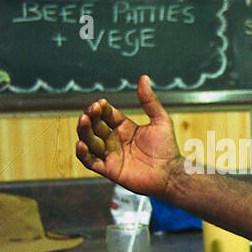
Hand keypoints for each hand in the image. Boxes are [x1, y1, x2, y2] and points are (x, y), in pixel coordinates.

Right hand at [76, 75, 183, 198]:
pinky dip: (83, 153)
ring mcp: (110, 155)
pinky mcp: (109, 169)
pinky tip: (81, 143)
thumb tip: (144, 78)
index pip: (107, 115)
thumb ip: (149, 100)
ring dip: (84, 131)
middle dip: (91, 118)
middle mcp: (115, 140)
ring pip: (90, 141)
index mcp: (125, 128)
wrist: (170, 174)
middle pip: (95, 126)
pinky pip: (90, 161)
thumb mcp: (160, 120)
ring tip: (84, 121)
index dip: (101, 109)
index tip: (100, 103)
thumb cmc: (167, 149)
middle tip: (91, 110)